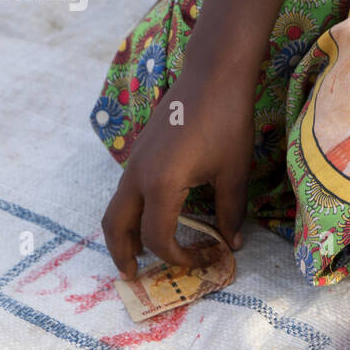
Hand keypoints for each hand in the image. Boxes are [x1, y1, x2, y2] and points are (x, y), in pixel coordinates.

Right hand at [101, 65, 254, 279]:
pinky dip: (131, 211)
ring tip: (139, 253)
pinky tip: (153, 216)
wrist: (213, 74)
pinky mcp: (140, 150)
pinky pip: (126, 189)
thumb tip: (234, 243)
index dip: (178, 258)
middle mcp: (138, 175)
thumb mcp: (233, 172)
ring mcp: (135, 161)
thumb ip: (230, 211)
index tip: (203, 260)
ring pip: (116, 206)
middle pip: (114, 225)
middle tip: (134, 276)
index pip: (157, 238)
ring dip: (123, 233)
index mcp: (161, 184)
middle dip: (122, 254)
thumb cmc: (227, 120)